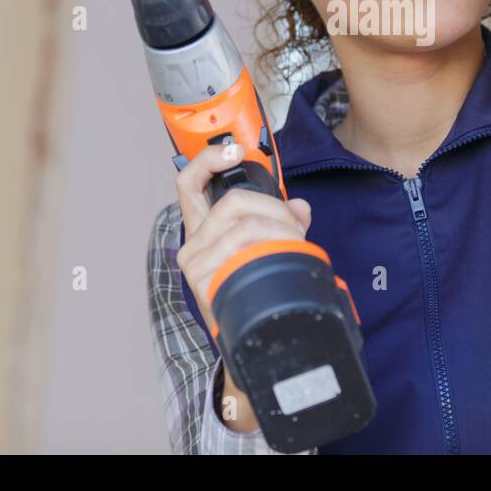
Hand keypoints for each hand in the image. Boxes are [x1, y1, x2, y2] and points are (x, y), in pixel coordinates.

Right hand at [174, 141, 312, 337]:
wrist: (250, 339)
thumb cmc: (256, 289)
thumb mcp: (266, 248)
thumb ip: (281, 221)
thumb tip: (301, 206)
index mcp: (203, 228)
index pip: (190, 182)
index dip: (208, 160)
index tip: (234, 151)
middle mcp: (193, 242)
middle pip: (234, 201)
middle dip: (275, 208)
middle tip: (295, 224)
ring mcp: (196, 262)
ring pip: (246, 223)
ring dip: (282, 230)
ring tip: (296, 246)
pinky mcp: (203, 279)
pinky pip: (244, 248)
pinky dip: (274, 246)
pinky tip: (283, 258)